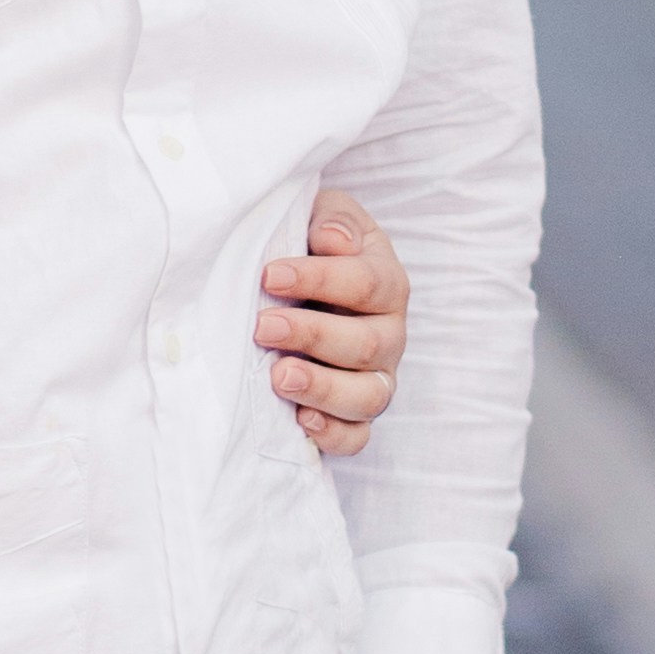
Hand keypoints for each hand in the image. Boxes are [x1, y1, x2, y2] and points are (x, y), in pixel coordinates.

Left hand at [254, 185, 409, 455]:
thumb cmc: (312, 247)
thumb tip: (333, 240)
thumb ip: (333, 219)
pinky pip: (357, 437)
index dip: (319, 279)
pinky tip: (300, 420)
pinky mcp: (357, 416)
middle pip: (368, 344)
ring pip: (368, 397)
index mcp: (387, 283)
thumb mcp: (323, 216)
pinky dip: (333, 433)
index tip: (269, 274)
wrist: (304, 287)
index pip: (366, 283)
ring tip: (278, 377)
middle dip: (313, 335)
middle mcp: (390, 335)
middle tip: (263, 327)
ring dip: (323, 389)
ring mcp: (377, 379)